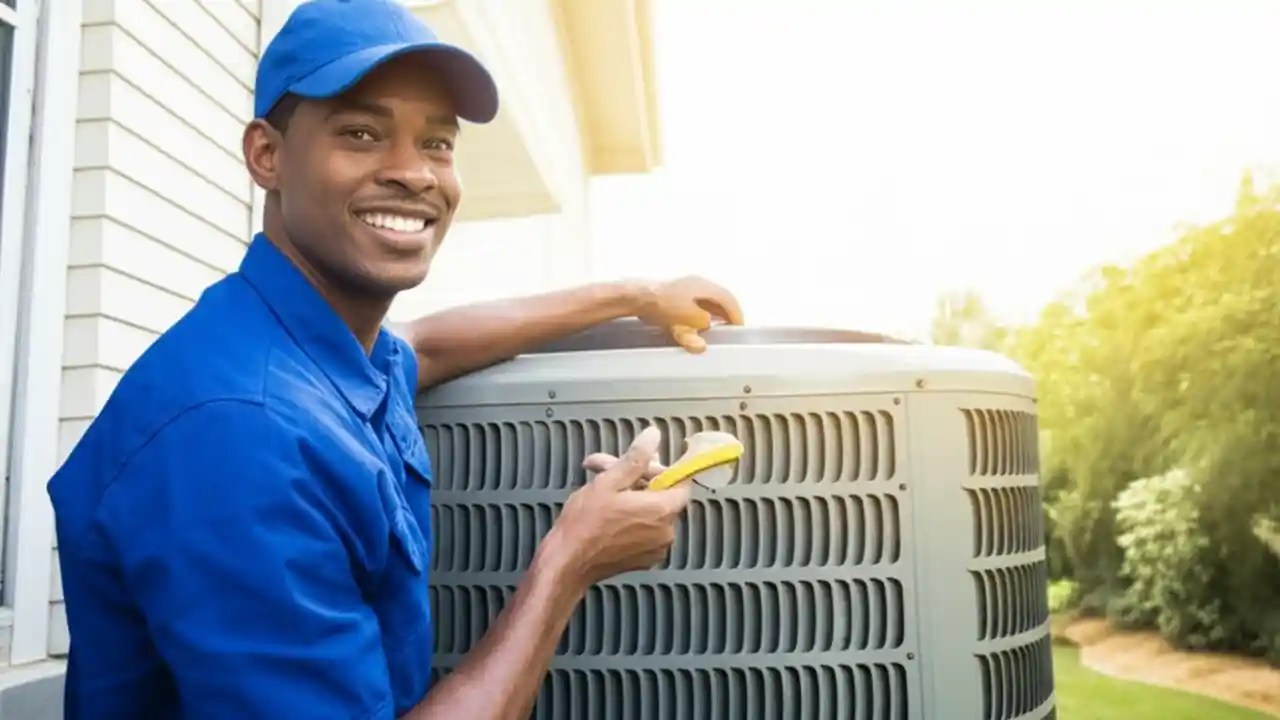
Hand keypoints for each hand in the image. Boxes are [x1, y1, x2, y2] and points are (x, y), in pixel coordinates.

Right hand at [545, 427, 690, 590]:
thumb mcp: (609, 482)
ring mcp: (656, 548)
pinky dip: (631, 518)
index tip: (641, 464)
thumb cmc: (585, 524)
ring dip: (630, 496)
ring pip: (651, 512)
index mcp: (662, 510)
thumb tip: (653, 437)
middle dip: (637, 479)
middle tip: (609, 469)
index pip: (681, 482)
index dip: (660, 469)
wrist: (567, 562)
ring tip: (602, 489)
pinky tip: (607, 511)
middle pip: (662, 495)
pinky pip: (645, 530)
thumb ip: (636, 458)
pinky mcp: (644, 559)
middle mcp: (665, 531)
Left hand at [636, 276, 744, 352]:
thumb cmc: (661, 304)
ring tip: (719, 326)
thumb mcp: (687, 318)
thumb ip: (702, 323)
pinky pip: (694, 304)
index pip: (727, 299)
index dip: (736, 313)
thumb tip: (707, 325)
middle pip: (718, 298)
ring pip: (706, 301)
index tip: (739, 326)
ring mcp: (684, 288)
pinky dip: (702, 314)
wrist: (636, 297)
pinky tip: (698, 323)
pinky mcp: (674, 295)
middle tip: (732, 326)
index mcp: (703, 286)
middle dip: (727, 313)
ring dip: (715, 313)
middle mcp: (696, 284)